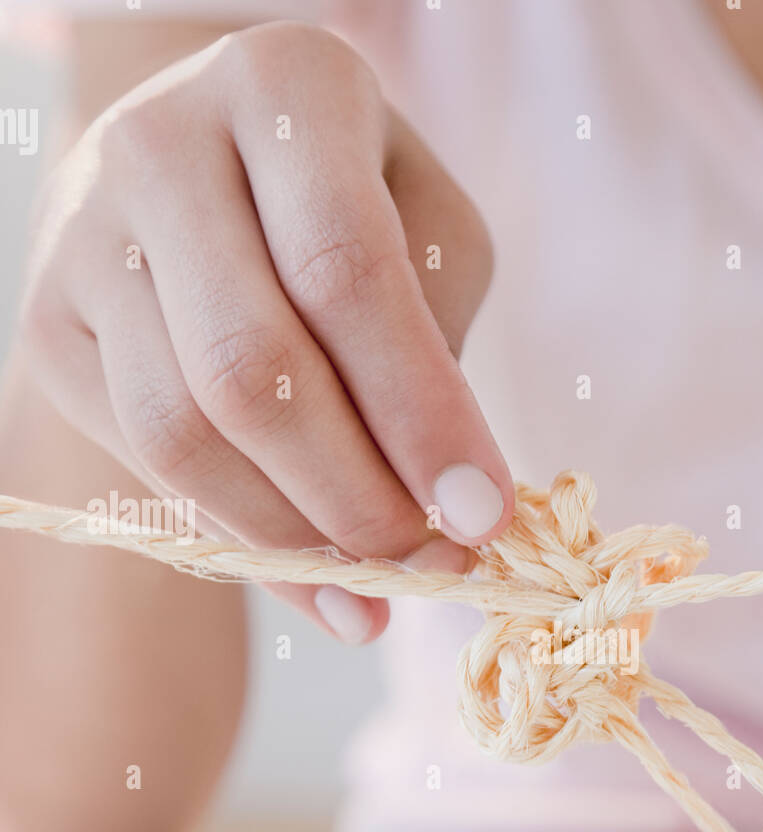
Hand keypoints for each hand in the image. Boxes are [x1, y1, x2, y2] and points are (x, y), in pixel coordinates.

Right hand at [20, 21, 510, 641]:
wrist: (208, 159)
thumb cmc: (353, 195)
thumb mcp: (429, 228)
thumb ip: (439, 344)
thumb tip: (449, 513)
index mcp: (281, 90)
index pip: (344, 271)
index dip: (419, 411)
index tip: (484, 512)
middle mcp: (159, 146)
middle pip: (251, 368)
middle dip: (355, 496)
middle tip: (434, 562)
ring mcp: (83, 238)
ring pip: (182, 436)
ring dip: (294, 536)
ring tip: (378, 580)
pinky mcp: (49, 327)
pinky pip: (144, 465)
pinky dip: (240, 541)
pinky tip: (311, 574)